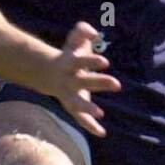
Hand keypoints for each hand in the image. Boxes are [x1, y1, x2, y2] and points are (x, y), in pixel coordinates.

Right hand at [39, 21, 121, 138]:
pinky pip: (79, 118)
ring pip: (76, 104)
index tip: (105, 61)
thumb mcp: (74, 41)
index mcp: (69, 64)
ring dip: (87, 108)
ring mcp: (68, 95)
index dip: (91, 61)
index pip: (80, 61)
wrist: (47, 74)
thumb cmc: (68, 55)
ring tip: (101, 113)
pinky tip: (102, 133)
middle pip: (83, 82)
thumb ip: (82, 31)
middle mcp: (68, 81)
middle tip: (117, 84)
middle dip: (99, 83)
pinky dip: (89, 126)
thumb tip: (92, 32)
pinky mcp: (72, 106)